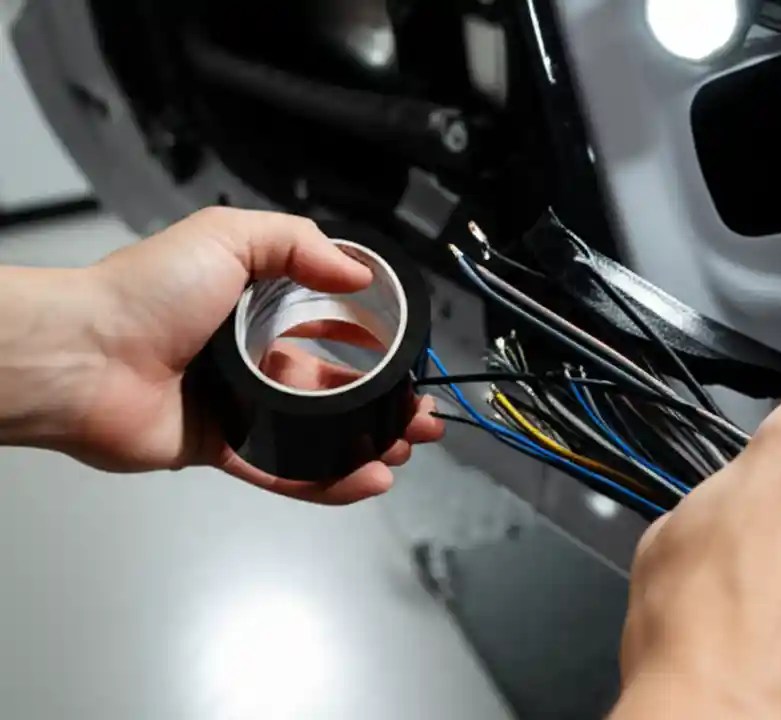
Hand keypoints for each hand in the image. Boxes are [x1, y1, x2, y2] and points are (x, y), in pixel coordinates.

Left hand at [0, 207, 441, 503]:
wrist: (84, 358)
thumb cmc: (145, 293)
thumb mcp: (229, 236)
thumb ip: (299, 245)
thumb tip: (358, 275)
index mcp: (253, 308)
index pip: (328, 326)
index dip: (372, 344)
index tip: (407, 358)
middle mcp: (249, 358)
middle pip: (333, 388)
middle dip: (383, 405)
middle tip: (420, 419)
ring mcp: (238, 408)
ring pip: (316, 435)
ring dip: (366, 445)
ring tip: (404, 450)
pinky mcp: (222, 450)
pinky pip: (283, 470)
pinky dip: (327, 481)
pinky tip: (365, 479)